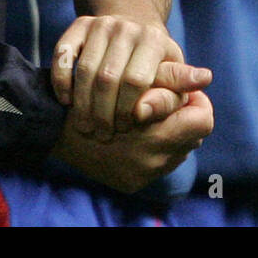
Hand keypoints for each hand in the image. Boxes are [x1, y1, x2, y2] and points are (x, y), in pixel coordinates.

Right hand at [49, 90, 213, 193]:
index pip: (202, 121)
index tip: (185, 92)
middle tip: (170, 103)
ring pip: (179, 151)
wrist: (51, 124)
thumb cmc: (97, 84)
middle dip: (184, 118)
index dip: (196, 102)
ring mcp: (139, 176)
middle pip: (193, 138)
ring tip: (155, 117)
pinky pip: (162, 163)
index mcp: (156, 133)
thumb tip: (206, 76)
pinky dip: (156, 145)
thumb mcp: (138, 73)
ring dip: (170, 132)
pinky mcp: (129, 183)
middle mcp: (149, 162)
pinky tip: (142, 129)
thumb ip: (171, 79)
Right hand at [52, 14, 210, 135]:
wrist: (130, 27)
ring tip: (86, 125)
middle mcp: (127, 27)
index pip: (137, 81)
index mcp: (154, 39)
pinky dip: (62, 81)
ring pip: (84, 71)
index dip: (128, 110)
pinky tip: (68, 101)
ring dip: (82, 105)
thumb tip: (204, 80)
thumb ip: (178, 86)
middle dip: (103, 113)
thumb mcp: (170, 74)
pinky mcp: (79, 24)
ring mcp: (101, 23)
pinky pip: (63, 54)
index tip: (127, 128)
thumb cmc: (154, 62)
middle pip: (107, 79)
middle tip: (104, 134)